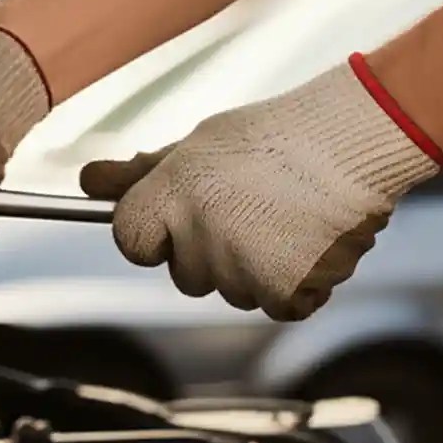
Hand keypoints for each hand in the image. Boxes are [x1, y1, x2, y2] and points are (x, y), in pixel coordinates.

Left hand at [79, 58, 442, 319]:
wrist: (354, 138)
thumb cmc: (271, 138)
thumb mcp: (197, 146)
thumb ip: (140, 174)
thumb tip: (88, 182)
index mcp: (169, 197)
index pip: (130, 241)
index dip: (154, 235)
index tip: (178, 221)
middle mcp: (197, 237)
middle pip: (184, 275)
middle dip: (209, 253)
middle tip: (250, 209)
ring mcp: (240, 269)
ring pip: (233, 291)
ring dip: (254, 269)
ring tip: (285, 218)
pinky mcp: (285, 292)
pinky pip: (280, 305)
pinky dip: (297, 284)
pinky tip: (308, 240)